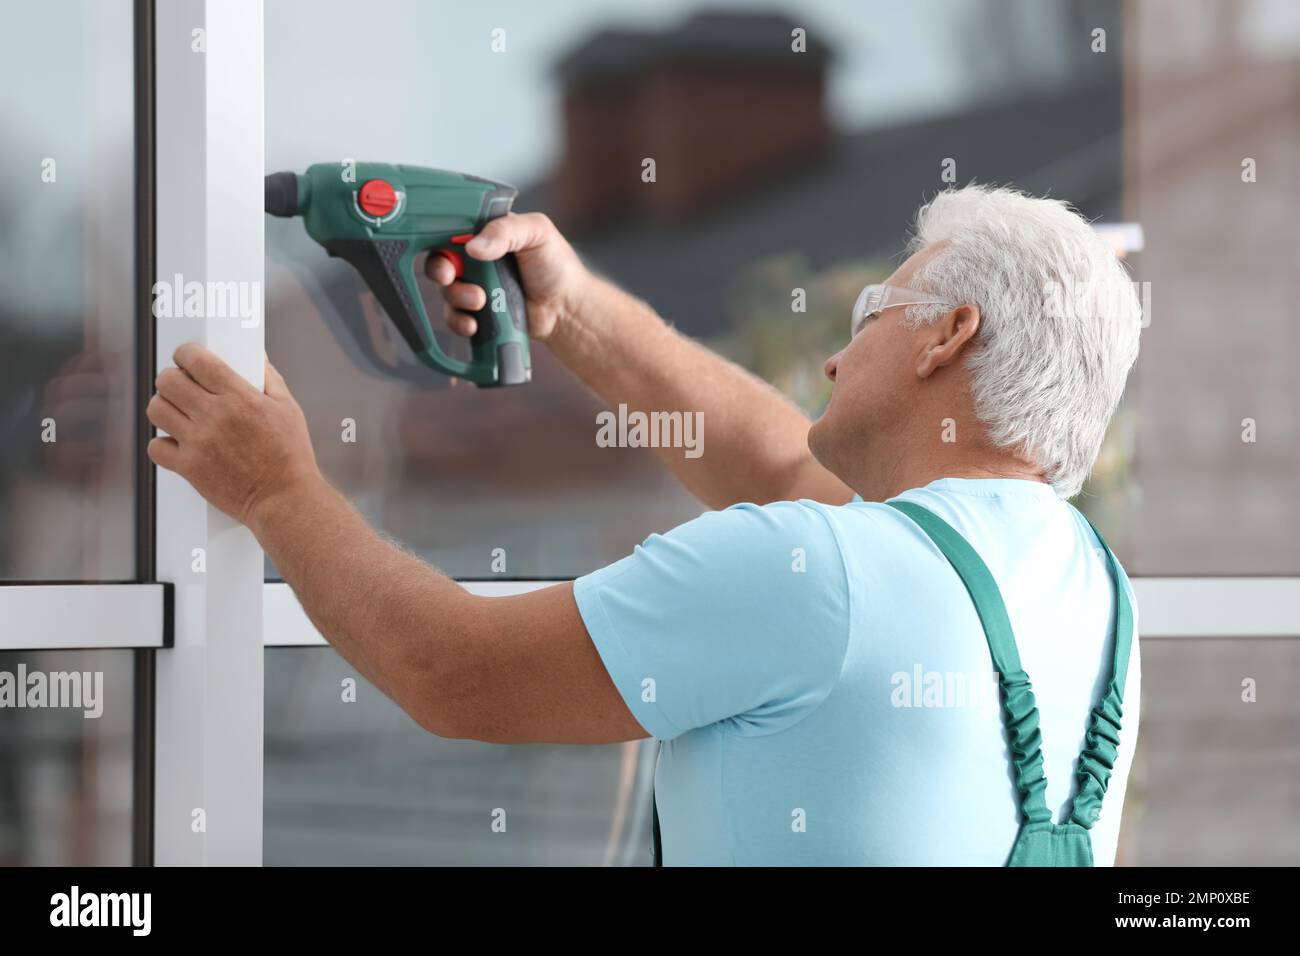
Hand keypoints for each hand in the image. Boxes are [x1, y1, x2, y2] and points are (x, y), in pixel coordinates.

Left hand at [146, 344, 322, 532]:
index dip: (186, 353)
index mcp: (240, 397)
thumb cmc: (291, 456)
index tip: (188, 357)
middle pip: (168, 380)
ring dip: (164, 407)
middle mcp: (215, 416)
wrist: (285, 500)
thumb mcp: (288, 409)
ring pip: (156, 409)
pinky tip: (178, 443)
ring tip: (178, 412)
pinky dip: (163, 444)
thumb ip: (269, 378)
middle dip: (172, 378)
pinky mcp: (189, 467)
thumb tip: (256, 356)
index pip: (196, 360)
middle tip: (182, 385)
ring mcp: (199, 442)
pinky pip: (156, 446)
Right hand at [423, 212, 587, 342]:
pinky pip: (454, 316)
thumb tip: (473, 247)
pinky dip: (458, 321)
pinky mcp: (477, 312)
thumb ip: (506, 231)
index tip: (446, 250)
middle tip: (451, 277)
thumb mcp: (537, 233)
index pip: (452, 228)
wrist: (567, 309)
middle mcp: (476, 257)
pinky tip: (474, 324)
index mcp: (487, 232)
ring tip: (481, 301)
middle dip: (441, 271)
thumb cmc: (557, 265)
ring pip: (447, 290)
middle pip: (440, 261)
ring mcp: (475, 285)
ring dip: (457, 297)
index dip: (439, 237)